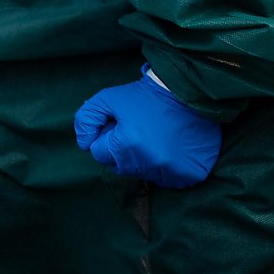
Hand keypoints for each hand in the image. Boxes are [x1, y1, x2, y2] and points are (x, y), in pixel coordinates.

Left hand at [73, 66, 220, 188]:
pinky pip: (167, 180)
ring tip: (154, 137)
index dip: (106, 137)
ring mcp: (171, 172)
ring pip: (143, 174)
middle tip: (136, 131)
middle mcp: (149, 163)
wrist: (187, 93)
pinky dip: (165, 168)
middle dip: (121, 151)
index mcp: (126, 145)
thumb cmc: (144, 96)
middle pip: (120, 167)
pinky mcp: (189, 176)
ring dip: (143, 160)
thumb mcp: (107, 98)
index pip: (99, 154)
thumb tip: (84, 144)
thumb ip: (86, 119)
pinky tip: (170, 147)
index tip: (119, 126)